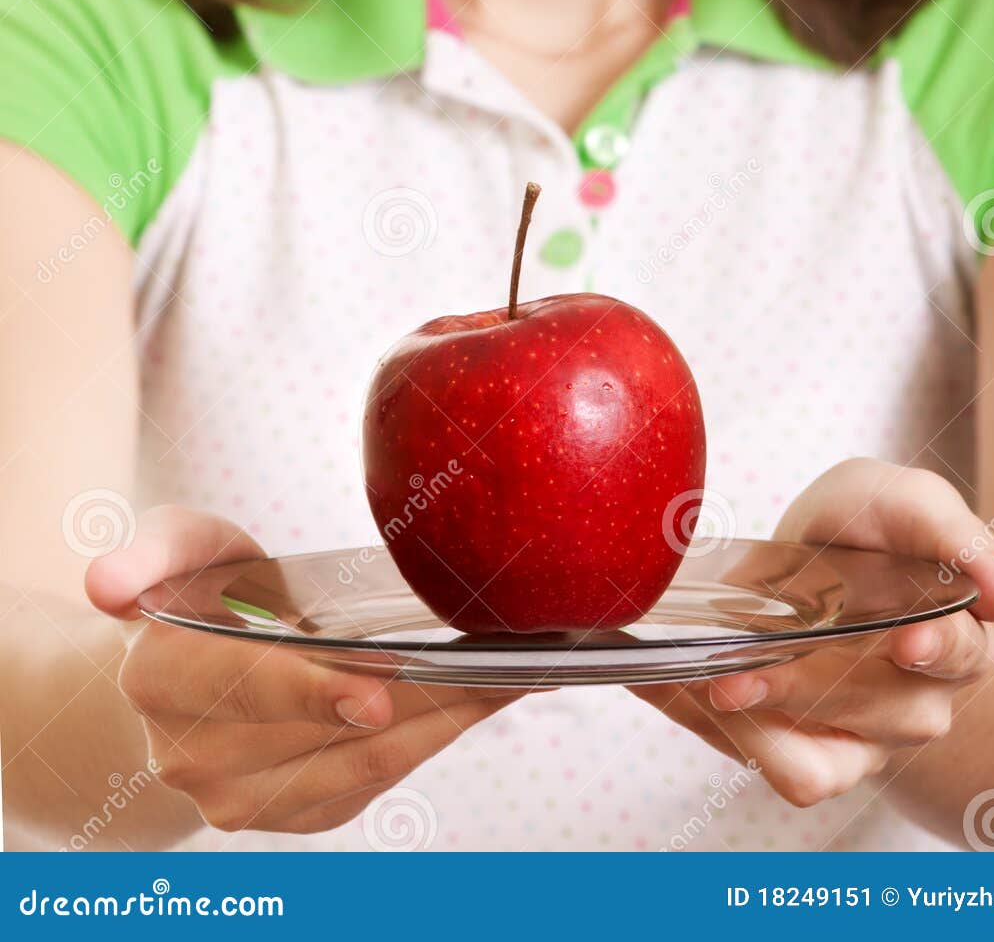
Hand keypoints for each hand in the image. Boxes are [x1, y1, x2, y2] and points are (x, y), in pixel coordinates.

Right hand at [86, 506, 523, 835]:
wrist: (170, 685)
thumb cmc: (192, 598)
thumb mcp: (173, 550)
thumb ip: (146, 556)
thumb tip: (104, 585)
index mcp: (162, 680)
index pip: (247, 688)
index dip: (312, 692)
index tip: (378, 689)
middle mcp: (194, 758)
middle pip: (326, 732)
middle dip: (421, 697)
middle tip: (500, 658)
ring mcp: (239, 800)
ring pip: (362, 766)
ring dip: (445, 723)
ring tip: (513, 674)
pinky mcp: (289, 818)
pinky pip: (371, 786)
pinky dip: (431, 744)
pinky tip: (479, 701)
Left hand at [631, 458, 993, 807]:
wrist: (819, 553)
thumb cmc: (866, 528)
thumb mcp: (900, 499)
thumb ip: (949, 530)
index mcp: (955, 631)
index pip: (956, 650)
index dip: (935, 646)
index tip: (907, 641)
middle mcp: (919, 696)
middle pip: (878, 707)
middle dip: (803, 685)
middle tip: (737, 669)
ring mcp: (866, 734)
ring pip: (824, 754)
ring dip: (754, 717)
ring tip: (704, 678)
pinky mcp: (818, 757)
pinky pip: (789, 773)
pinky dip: (733, 736)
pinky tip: (686, 690)